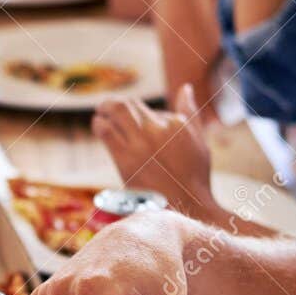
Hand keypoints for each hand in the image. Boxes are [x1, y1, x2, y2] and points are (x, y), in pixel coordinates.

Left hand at [92, 85, 217, 221]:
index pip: (149, 109)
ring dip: (104, 109)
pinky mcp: (126, 159)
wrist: (186, 206)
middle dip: (115, 104)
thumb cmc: (194, 177)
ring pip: (117, 112)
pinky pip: (107, 132)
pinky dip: (99, 124)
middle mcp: (158, 129)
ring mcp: (141, 143)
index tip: (130, 120)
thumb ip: (190, 112)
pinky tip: (97, 124)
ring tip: (100, 113)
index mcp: (176, 123)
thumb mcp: (198, 140)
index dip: (137, 113)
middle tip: (105, 106)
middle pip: (129, 105)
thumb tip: (185, 88)